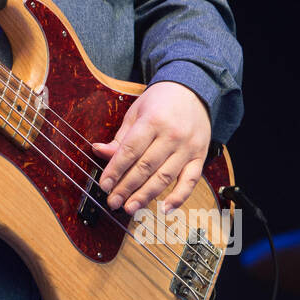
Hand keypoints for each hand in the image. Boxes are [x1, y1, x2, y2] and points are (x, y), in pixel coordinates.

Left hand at [91, 81, 211, 214]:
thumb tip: (99, 151)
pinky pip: (190, 181)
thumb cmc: (160, 101)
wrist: (192, 90)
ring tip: (130, 207)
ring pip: (165, 177)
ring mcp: (188, 147)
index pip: (130, 150)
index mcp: (153, 121)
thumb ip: (120, 137)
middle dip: (127, 187)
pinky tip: (165, 208)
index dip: (115, 169)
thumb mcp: (136, 112)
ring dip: (146, 195)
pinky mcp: (200, 156)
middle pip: (146, 167)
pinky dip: (179, 197)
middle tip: (113, 201)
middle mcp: (172, 135)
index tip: (104, 184)